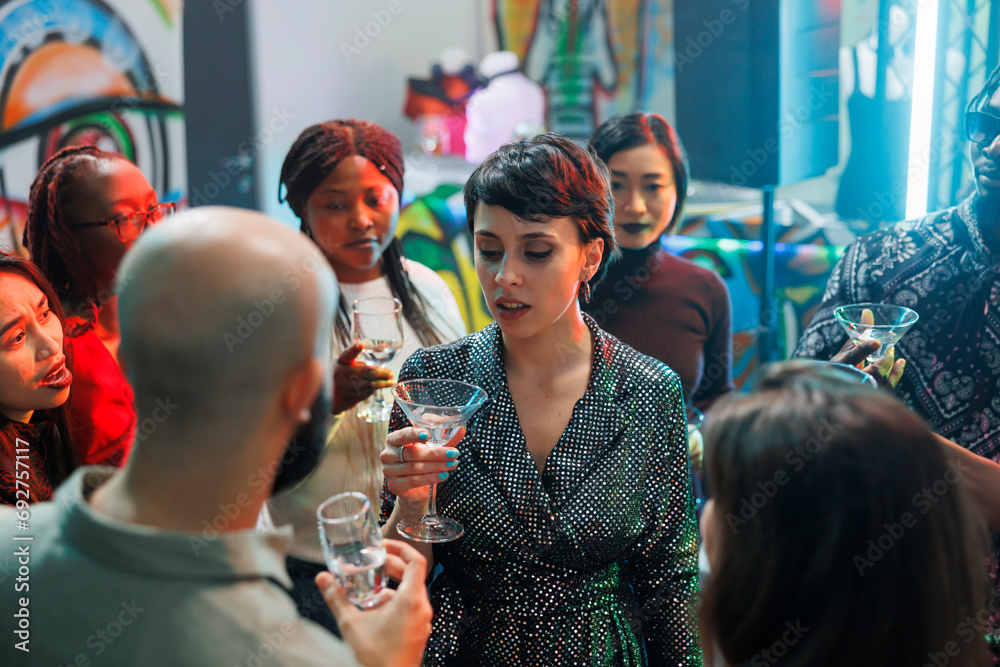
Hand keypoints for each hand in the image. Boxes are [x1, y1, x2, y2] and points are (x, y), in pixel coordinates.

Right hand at [318, 540, 432, 666]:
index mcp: (411, 600)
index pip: (416, 560)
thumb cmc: (376, 658)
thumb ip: (336, 598)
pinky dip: (395, 603)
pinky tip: (374, 612)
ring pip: (410, 593)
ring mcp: (422, 622)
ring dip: (391, 587)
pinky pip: (410, 609)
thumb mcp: (351, 624)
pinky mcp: (418, 633)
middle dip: (392, 566)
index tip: (384, 546)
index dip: (401, 547)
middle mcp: (422, 608)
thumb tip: (323, 579)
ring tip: (368, 590)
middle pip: (412, 575)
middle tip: (373, 563)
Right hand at [332, 343, 394, 414]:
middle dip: (380, 373)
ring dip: (382, 383)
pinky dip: (374, 389)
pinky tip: (382, 386)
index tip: (361, 344)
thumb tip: (379, 356)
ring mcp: (346, 387)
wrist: (329, 396)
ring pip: (368, 385)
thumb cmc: (339, 373)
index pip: (347, 354)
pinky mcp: (350, 398)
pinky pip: (366, 393)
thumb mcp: (342, 363)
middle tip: (391, 373)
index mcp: (341, 363)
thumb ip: (355, 358)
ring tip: (391, 381)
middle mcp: (342, 375)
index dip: (354, 349)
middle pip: (364, 373)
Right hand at [381, 426, 463, 520]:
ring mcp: (389, 471)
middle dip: (436, 453)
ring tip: (453, 464)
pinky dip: (431, 478)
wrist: (415, 489)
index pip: (402, 435)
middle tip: (454, 453)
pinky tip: (444, 475)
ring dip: (437, 466)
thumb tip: (461, 429)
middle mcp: (387, 454)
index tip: (428, 435)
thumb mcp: (432, 448)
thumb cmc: (422, 462)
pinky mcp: (394, 485)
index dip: (414, 434)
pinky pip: (414, 481)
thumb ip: (445, 439)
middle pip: (413, 453)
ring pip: (416, 468)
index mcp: (394, 440)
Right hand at [829, 308, 904, 389]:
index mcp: (841, 364)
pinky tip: (900, 362)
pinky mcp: (874, 392)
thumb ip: (860, 331)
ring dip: (890, 364)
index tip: (876, 342)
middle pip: (873, 370)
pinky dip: (897, 373)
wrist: (839, 386)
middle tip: (889, 347)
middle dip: (885, 358)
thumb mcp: (848, 347)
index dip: (865, 349)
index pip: (854, 357)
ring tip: (891, 352)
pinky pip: (889, 385)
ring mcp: (864, 387)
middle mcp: (851, 378)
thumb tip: (868, 311)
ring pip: (882, 378)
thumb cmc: (844, 363)